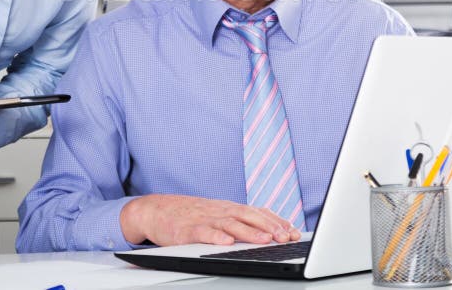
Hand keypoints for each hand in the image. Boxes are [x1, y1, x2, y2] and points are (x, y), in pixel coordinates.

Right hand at [120, 194, 300, 246]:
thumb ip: (239, 220)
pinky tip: (226, 242)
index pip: (258, 212)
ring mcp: (205, 219)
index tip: (294, 232)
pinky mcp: (188, 230)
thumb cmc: (190, 215)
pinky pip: (204, 233)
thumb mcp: (217, 214)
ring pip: (231, 224)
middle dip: (269, 226)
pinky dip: (216, 237)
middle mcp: (220, 211)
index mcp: (229, 209)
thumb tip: (268, 228)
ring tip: (264, 240)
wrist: (157, 210)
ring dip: (249, 232)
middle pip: (249, 216)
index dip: (277, 221)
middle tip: (286, 237)